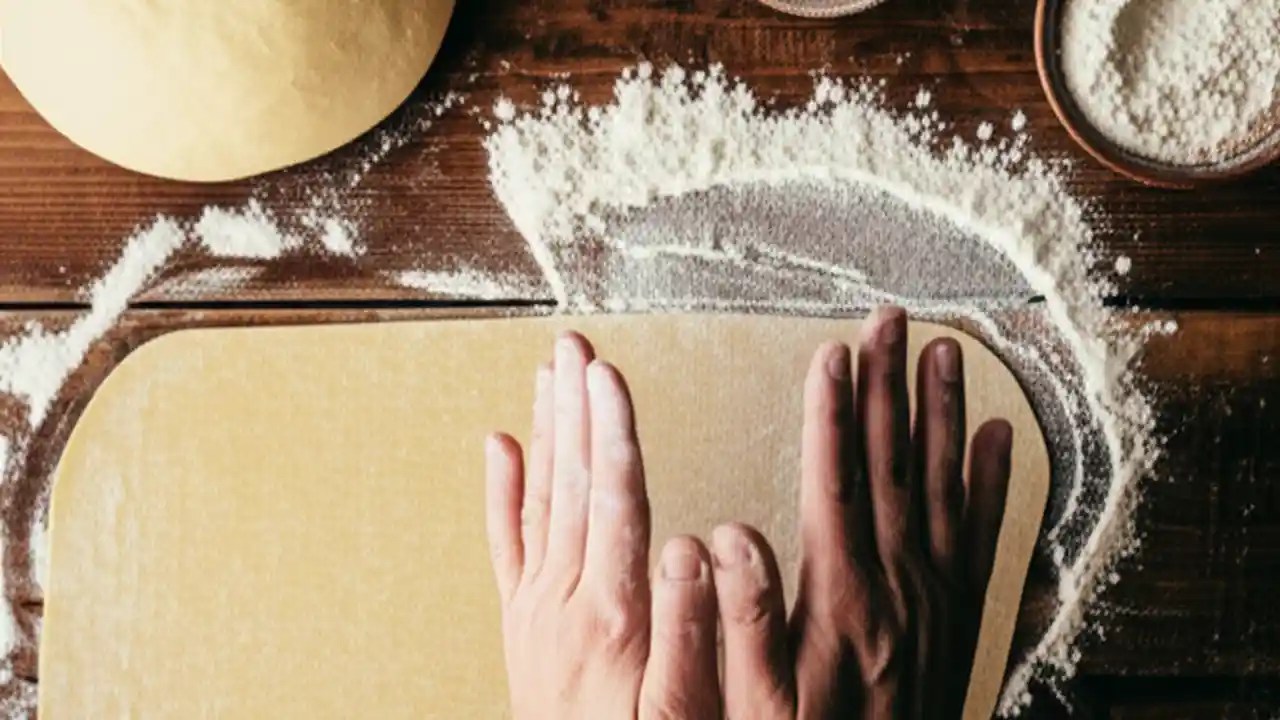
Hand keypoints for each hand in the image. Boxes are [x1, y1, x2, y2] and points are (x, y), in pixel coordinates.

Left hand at [485, 333, 721, 719]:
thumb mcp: (681, 712)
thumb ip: (689, 632)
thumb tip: (694, 551)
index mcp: (611, 614)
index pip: (613, 502)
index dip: (612, 434)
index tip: (608, 376)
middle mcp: (564, 599)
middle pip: (571, 483)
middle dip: (575, 408)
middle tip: (573, 346)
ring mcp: (536, 605)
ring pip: (540, 498)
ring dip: (546, 429)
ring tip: (549, 373)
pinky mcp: (522, 618)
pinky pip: (507, 541)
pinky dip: (501, 488)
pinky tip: (501, 443)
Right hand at [712, 307, 1012, 719]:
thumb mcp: (756, 701)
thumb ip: (746, 619)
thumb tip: (729, 537)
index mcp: (842, 594)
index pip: (836, 481)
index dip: (832, 413)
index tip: (832, 355)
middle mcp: (897, 580)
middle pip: (892, 462)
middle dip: (888, 385)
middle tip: (889, 321)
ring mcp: (936, 591)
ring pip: (940, 481)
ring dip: (943, 412)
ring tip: (946, 351)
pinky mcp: (959, 608)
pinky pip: (981, 531)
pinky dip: (992, 479)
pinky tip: (997, 436)